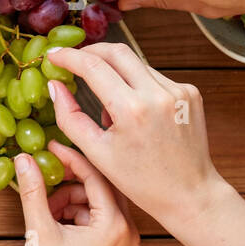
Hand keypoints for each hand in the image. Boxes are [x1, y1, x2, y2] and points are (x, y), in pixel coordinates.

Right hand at [16, 142, 137, 245]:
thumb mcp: (39, 231)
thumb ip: (33, 191)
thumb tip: (24, 159)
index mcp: (115, 225)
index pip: (96, 177)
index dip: (71, 159)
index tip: (51, 147)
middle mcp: (127, 231)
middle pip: (100, 186)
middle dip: (70, 180)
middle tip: (46, 173)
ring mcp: (122, 240)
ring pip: (96, 201)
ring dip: (70, 198)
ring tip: (45, 209)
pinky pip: (96, 216)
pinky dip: (75, 213)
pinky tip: (54, 220)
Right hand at [45, 44, 223, 225]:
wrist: (189, 194)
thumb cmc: (142, 181)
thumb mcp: (97, 154)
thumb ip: (70, 118)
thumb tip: (55, 86)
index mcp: (132, 110)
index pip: (93, 66)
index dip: (69, 57)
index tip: (54, 55)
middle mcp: (158, 94)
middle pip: (117, 51)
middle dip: (92, 52)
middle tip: (75, 62)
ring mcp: (178, 90)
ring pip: (137, 63)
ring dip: (116, 73)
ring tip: (111, 106)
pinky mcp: (190, 92)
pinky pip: (155, 77)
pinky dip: (138, 86)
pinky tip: (137, 113)